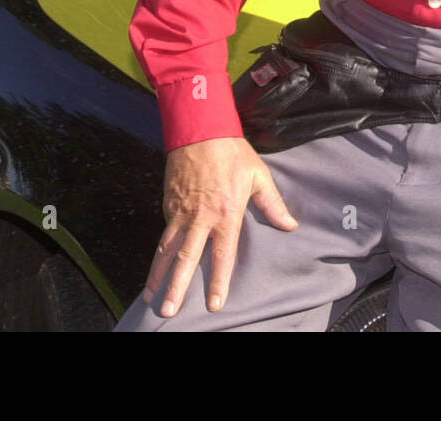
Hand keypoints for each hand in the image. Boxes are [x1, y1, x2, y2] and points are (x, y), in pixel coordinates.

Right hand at [143, 136, 297, 316]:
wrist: (200, 128)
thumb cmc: (232, 152)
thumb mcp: (258, 175)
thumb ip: (273, 204)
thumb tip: (291, 226)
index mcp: (226, 214)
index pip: (222, 256)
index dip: (218, 282)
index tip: (214, 304)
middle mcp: (200, 218)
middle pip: (185, 259)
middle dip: (175, 288)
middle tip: (167, 311)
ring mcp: (180, 211)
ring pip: (166, 249)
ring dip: (157, 275)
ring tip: (150, 297)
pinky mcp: (168, 202)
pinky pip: (164, 232)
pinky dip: (158, 252)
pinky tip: (156, 266)